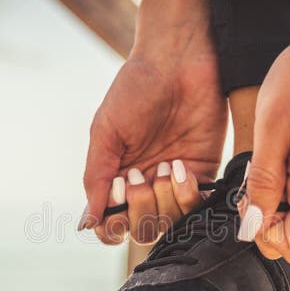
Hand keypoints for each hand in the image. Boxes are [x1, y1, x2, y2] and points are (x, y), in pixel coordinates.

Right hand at [82, 51, 226, 244]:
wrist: (177, 61)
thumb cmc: (135, 91)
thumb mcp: (105, 133)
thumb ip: (96, 179)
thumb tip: (85, 224)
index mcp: (116, 179)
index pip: (113, 226)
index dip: (113, 226)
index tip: (116, 195)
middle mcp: (146, 186)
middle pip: (143, 229)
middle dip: (140, 209)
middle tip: (138, 175)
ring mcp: (175, 182)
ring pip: (171, 222)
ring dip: (165, 200)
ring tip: (165, 165)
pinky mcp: (203, 172)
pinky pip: (198, 205)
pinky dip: (188, 194)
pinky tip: (181, 166)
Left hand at [239, 24, 289, 264]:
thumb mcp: (273, 124)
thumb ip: (263, 181)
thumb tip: (252, 228)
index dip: (264, 233)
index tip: (250, 196)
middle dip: (266, 216)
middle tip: (255, 172)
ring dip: (275, 196)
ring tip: (270, 153)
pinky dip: (287, 181)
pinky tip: (282, 148)